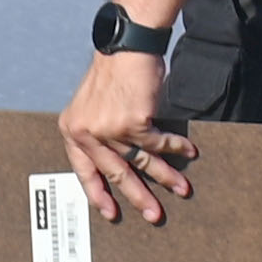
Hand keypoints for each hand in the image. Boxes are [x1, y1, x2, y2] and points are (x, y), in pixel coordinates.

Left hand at [58, 48, 197, 225]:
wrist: (126, 46)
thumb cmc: (113, 72)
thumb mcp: (93, 105)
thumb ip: (98, 133)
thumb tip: (118, 163)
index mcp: (72, 130)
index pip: (83, 171)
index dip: (98, 194)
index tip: (110, 212)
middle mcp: (86, 132)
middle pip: (115, 173)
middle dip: (138, 197)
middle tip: (153, 215)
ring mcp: (108, 128)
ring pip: (140, 162)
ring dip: (165, 176)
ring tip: (182, 189)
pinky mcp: (132, 122)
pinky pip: (158, 143)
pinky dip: (175, 147)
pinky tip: (189, 150)